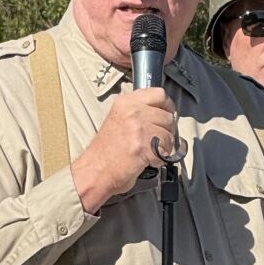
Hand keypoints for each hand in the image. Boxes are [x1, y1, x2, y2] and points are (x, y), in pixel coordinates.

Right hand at [71, 88, 178, 210]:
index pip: (159, 94)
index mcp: (126, 102)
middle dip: (166, 131)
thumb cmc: (106, 150)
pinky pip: (165, 150)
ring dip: (164, 147)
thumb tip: (164, 112)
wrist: (95, 170)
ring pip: (169, 134)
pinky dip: (160, 159)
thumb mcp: (119, 119)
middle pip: (167, 116)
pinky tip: (148, 160)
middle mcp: (132, 111)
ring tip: (150, 152)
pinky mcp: (142, 146)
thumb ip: (138, 112)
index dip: (167, 107)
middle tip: (155, 141)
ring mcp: (137, 128)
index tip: (165, 116)